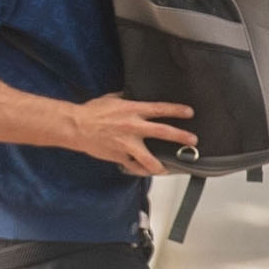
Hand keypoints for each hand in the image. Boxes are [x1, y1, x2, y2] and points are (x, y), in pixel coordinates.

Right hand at [70, 93, 196, 175]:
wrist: (76, 126)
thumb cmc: (92, 111)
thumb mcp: (112, 99)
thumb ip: (127, 99)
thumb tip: (135, 97)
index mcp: (132, 110)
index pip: (160, 109)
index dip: (176, 110)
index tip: (189, 112)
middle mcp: (133, 127)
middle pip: (162, 132)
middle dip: (180, 136)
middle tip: (192, 140)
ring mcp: (127, 144)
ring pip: (149, 159)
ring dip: (159, 165)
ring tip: (167, 168)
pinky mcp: (119, 156)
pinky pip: (133, 165)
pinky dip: (139, 169)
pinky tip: (145, 171)